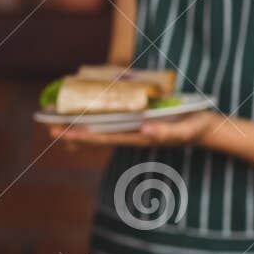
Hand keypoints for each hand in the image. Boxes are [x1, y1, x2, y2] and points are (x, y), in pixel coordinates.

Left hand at [47, 109, 218, 148]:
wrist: (203, 127)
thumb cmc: (194, 128)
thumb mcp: (184, 131)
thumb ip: (166, 133)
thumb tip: (145, 131)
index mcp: (139, 137)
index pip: (106, 138)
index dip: (84, 137)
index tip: (65, 135)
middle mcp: (131, 133)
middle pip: (98, 135)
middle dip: (74, 132)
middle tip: (49, 129)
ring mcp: (133, 128)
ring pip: (101, 128)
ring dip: (80, 126)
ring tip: (56, 123)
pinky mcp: (136, 120)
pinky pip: (111, 120)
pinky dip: (95, 118)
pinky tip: (82, 115)